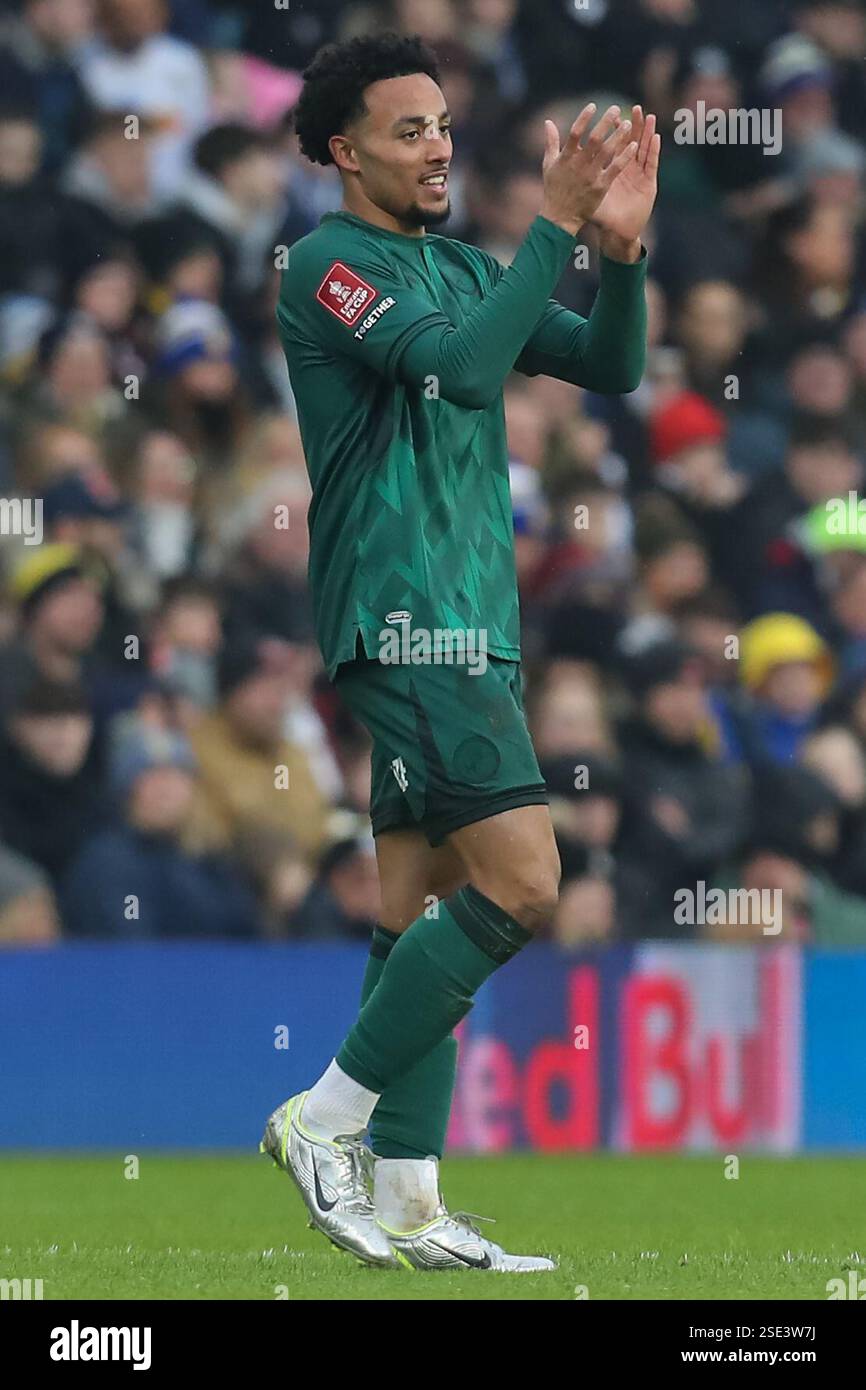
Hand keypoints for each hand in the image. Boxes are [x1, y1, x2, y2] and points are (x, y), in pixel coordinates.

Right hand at [540, 103, 638, 237]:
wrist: (560, 217)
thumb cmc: (554, 189)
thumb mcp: (549, 165)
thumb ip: (550, 142)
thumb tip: (548, 121)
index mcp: (566, 158)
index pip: (575, 133)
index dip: (584, 118)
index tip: (593, 105)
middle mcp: (579, 165)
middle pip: (594, 139)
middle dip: (606, 122)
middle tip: (616, 108)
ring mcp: (590, 176)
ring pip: (607, 152)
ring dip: (618, 136)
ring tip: (628, 123)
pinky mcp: (600, 187)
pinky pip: (615, 169)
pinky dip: (624, 157)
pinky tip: (634, 145)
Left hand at [591, 106, 659, 247]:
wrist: (617, 233)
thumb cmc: (603, 216)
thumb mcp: (589, 194)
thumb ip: (579, 180)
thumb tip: (561, 169)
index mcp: (614, 170)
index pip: (616, 146)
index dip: (616, 130)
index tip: (614, 114)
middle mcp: (629, 170)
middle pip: (633, 143)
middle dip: (634, 126)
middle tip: (635, 108)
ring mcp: (640, 176)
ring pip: (645, 150)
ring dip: (647, 133)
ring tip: (649, 117)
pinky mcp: (649, 184)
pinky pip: (652, 165)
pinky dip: (654, 151)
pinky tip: (656, 137)